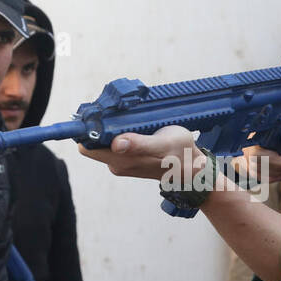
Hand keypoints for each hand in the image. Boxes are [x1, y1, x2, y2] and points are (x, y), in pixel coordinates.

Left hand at [78, 125, 199, 181]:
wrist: (193, 167)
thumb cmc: (180, 154)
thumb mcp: (163, 145)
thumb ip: (139, 144)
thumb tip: (116, 144)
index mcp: (120, 161)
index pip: (87, 147)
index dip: (88, 130)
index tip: (100, 115)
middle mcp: (116, 163)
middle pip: (93, 141)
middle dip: (101, 125)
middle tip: (120, 112)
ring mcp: (121, 161)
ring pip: (103, 140)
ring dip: (112, 126)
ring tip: (132, 119)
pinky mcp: (126, 157)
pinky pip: (113, 141)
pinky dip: (120, 130)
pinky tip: (135, 125)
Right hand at [233, 116, 280, 183]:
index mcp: (260, 129)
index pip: (256, 148)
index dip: (270, 159)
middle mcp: (250, 140)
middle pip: (253, 160)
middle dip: (275, 166)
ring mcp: (249, 152)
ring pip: (254, 169)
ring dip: (274, 173)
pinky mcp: (252, 162)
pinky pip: (256, 175)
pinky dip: (270, 177)